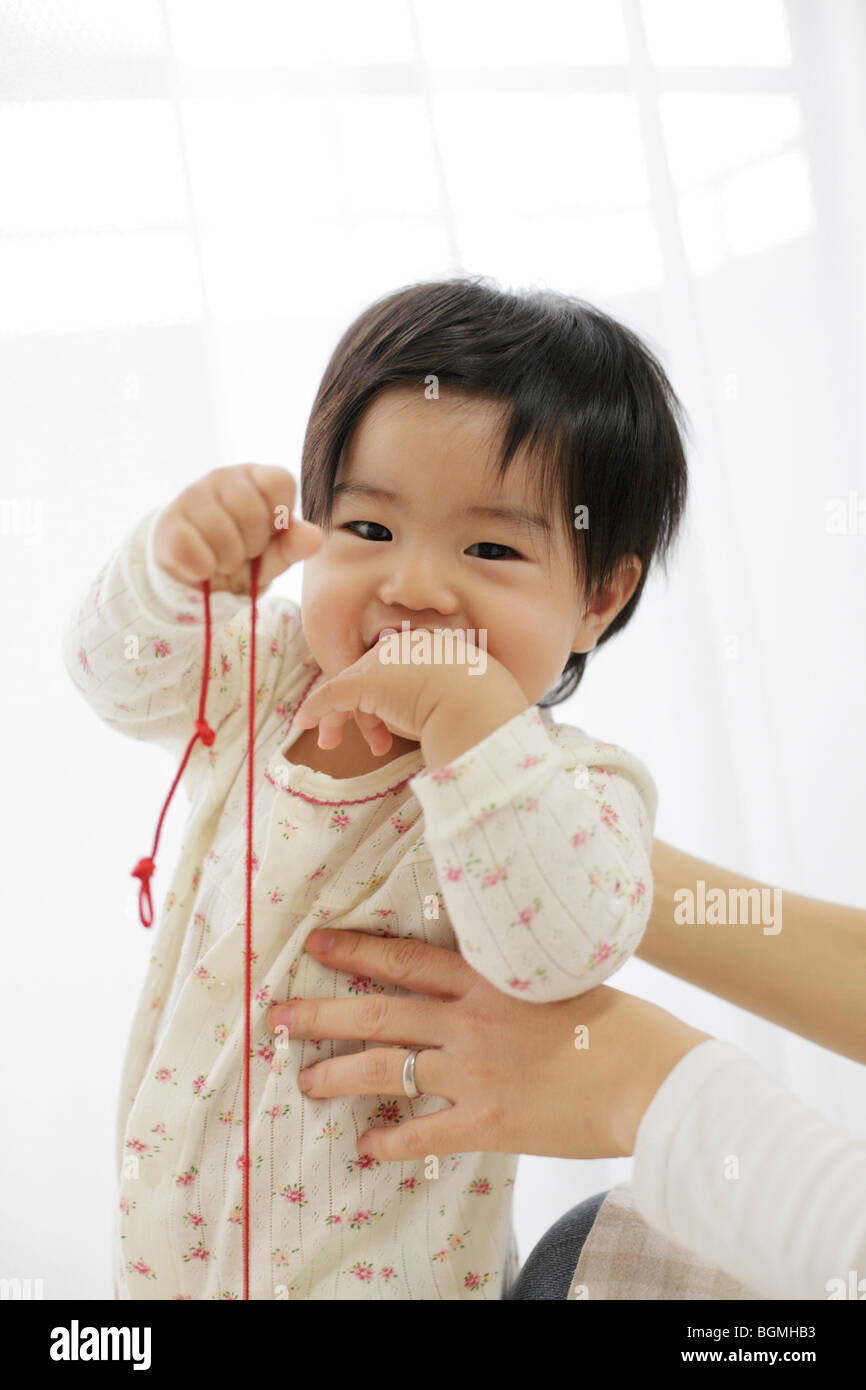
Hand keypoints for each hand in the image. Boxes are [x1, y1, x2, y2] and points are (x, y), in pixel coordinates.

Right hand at [153, 463, 321, 592]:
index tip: (269, 533)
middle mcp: (223, 477)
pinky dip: (203, 568)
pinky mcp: (168, 522)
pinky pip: (193, 551)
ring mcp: (192, 495)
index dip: (279, 515)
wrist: (193, 570)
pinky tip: (201, 566)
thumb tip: (315, 536)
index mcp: (255, 477)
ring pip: (221, 532)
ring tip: (222, 560)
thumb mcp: (273, 555)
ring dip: (227, 560)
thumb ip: (294, 546)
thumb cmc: (240, 553)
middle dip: (253, 544)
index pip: (280, 481)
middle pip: (251, 511)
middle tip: (243, 552)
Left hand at [266, 929, 712, 1161]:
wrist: (653, 1077)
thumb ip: (513, 977)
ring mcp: (474, 1071)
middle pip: (376, 1013)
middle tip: (279, 1017)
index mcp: (488, 977)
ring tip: (305, 1082)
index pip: (403, 958)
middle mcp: (469, 1020)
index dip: (354, 949)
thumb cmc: (620, 1021)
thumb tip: (486, 974)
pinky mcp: (487, 1122)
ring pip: (386, 1070)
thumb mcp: (561, 978)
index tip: (315, 944)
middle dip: (320, 1014)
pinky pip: (422, 1132)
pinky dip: (390, 1139)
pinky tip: (367, 1146)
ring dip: (337, 1075)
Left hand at [292, 638, 526, 762]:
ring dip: (336, 716)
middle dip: (360, 706)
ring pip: (349, 686)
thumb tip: (467, 721)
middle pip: (370, 674)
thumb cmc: (486, 708)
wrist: (479, 704)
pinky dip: (316, 709)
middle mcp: (405, 648)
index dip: (392, 696)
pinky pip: (332, 695)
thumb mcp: (473, 696)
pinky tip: (304, 724)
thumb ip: (460, 700)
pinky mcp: (364, 682)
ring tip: (330, 742)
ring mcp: (383, 662)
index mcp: (434, 648)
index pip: (399, 668)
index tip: (392, 722)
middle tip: (366, 734)